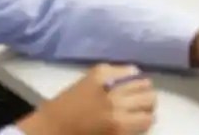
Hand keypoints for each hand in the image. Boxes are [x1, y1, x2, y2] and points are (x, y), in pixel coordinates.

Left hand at [17, 64, 154, 134]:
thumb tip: (140, 121)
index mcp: (118, 124)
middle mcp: (117, 102)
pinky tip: (122, 82)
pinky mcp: (98, 72)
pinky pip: (123, 69)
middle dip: (146, 104)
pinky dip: (127, 74)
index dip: (146, 121)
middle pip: (149, 97)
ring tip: (131, 94)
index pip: (149, 118)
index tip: (140, 122)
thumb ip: (127, 130)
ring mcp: (108, 84)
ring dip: (139, 89)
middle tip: (137, 108)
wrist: (48, 128)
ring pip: (141, 80)